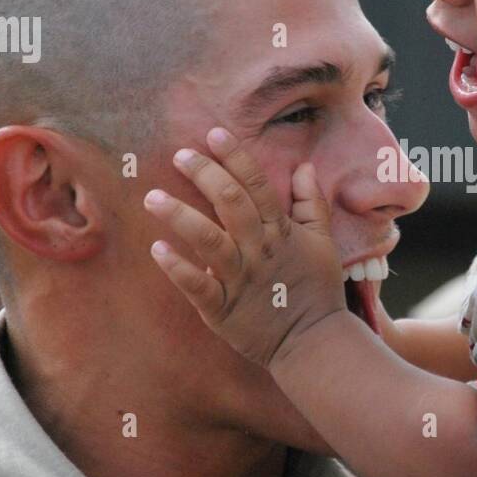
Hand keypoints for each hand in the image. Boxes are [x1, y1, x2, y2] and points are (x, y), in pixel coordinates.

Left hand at [144, 127, 346, 367]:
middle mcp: (259, 250)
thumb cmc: (317, 290)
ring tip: (153, 197)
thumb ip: (311, 203)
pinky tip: (157, 249)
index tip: (214, 133)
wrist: (313, 342)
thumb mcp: (322, 242)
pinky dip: (177, 268)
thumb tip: (304, 166)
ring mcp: (240, 279)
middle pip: (230, 202)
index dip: (236, 157)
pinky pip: (197, 285)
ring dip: (180, 216)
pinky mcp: (222, 309)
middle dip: (204, 175)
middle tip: (180, 155)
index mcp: (281, 232)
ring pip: (208, 240)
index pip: (258, 185)